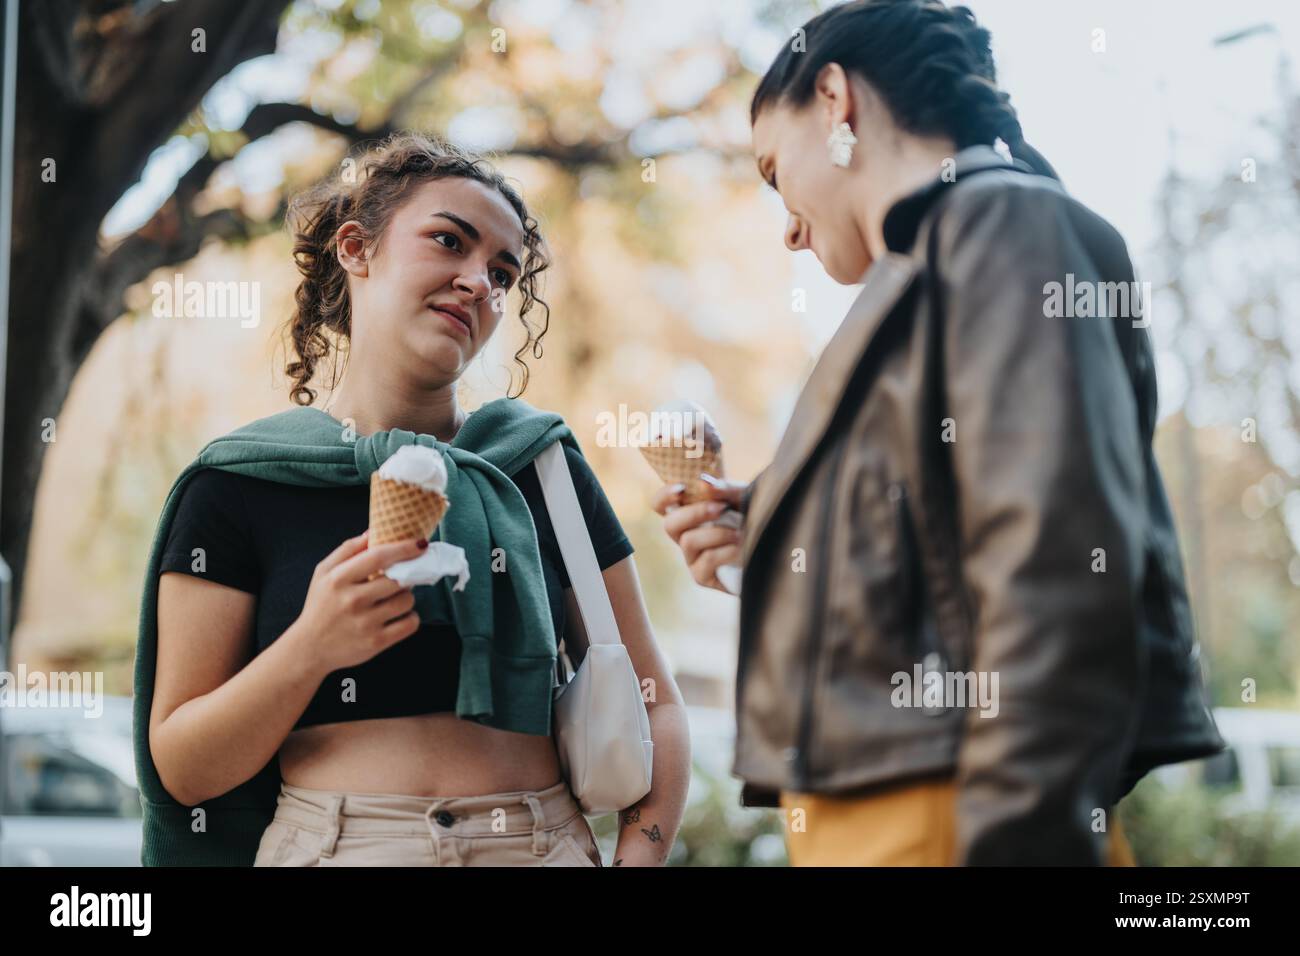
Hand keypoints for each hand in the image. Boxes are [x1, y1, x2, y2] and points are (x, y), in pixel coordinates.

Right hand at [290, 530, 427, 672]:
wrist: (309, 648)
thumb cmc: (320, 605)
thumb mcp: (324, 572)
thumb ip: (348, 549)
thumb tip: (374, 531)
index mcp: (338, 579)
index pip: (378, 557)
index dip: (404, 548)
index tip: (420, 543)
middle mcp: (352, 600)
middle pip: (397, 580)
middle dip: (405, 577)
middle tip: (400, 578)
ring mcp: (365, 623)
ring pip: (407, 601)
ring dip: (406, 597)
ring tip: (394, 598)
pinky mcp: (376, 642)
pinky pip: (411, 624)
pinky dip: (410, 618)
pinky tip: (398, 616)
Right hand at [651, 474, 745, 592]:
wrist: (775, 551)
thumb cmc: (756, 520)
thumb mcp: (744, 499)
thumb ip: (724, 490)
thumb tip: (703, 481)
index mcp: (690, 513)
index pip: (661, 505)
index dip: (664, 496)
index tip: (682, 488)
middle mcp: (686, 535)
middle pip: (669, 524)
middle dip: (694, 513)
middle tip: (721, 508)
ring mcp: (692, 557)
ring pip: (688, 541)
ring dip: (717, 533)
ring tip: (742, 532)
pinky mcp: (702, 576)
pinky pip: (706, 560)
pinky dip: (727, 551)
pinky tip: (743, 549)